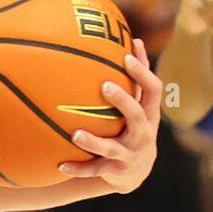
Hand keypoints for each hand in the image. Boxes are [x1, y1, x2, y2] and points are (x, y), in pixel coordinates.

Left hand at [58, 38, 159, 192]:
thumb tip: (127, 38)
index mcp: (149, 114)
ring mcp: (130, 154)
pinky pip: (94, 170)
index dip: (142, 72)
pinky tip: (60, 166)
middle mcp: (143, 134)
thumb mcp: (136, 108)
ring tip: (76, 134)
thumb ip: (131, 82)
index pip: (153, 89)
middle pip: (136, 115)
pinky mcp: (117, 171)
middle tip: (104, 86)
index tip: (125, 56)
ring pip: (112, 148)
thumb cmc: (131, 129)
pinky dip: (78, 168)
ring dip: (94, 142)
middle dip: (123, 101)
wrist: (135, 172)